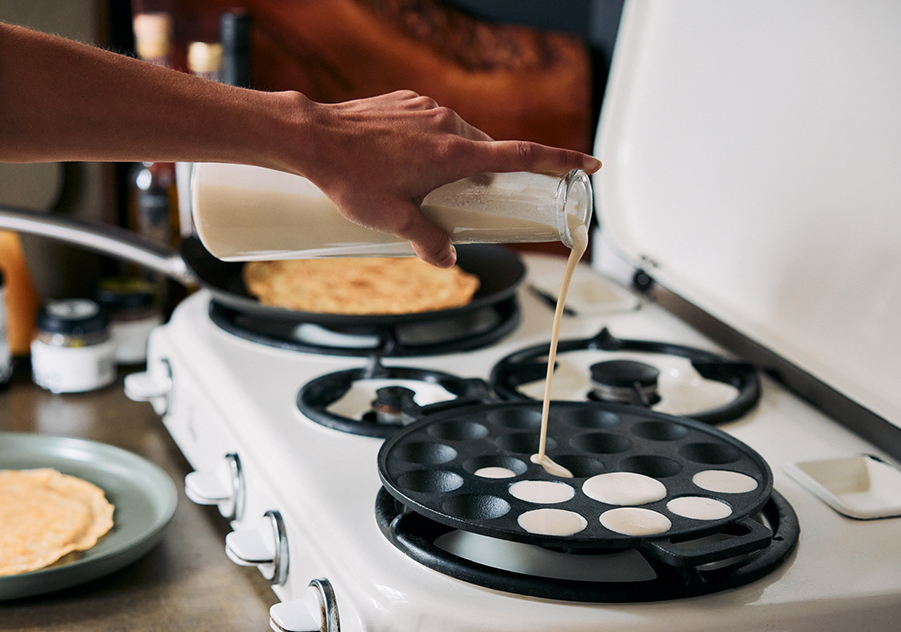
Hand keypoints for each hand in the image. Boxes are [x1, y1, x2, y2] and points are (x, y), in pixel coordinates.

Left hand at [293, 91, 600, 266]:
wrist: (311, 137)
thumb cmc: (350, 177)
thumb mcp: (392, 220)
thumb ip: (427, 241)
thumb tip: (448, 260)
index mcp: (454, 153)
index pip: (522, 155)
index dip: (559, 161)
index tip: (589, 163)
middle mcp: (447, 125)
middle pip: (487, 152)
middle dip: (486, 178)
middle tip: (471, 203)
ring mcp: (426, 109)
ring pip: (458, 139)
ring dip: (454, 163)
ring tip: (420, 187)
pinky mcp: (406, 102)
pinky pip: (432, 126)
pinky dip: (429, 146)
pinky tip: (400, 164)